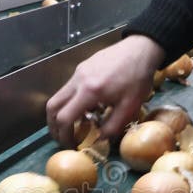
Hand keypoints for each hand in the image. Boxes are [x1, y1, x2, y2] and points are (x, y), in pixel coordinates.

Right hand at [46, 35, 164, 146]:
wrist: (141, 49)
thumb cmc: (138, 78)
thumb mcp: (130, 107)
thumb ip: (113, 126)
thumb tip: (99, 139)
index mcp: (90, 92)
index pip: (64, 118)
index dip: (64, 135)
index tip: (71, 144)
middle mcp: (78, 81)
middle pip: (52, 106)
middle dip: (53, 125)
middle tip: (63, 137)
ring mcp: (78, 72)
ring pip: (58, 96)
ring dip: (60, 113)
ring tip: (73, 125)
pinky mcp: (81, 68)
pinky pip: (68, 88)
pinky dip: (69, 102)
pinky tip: (85, 107)